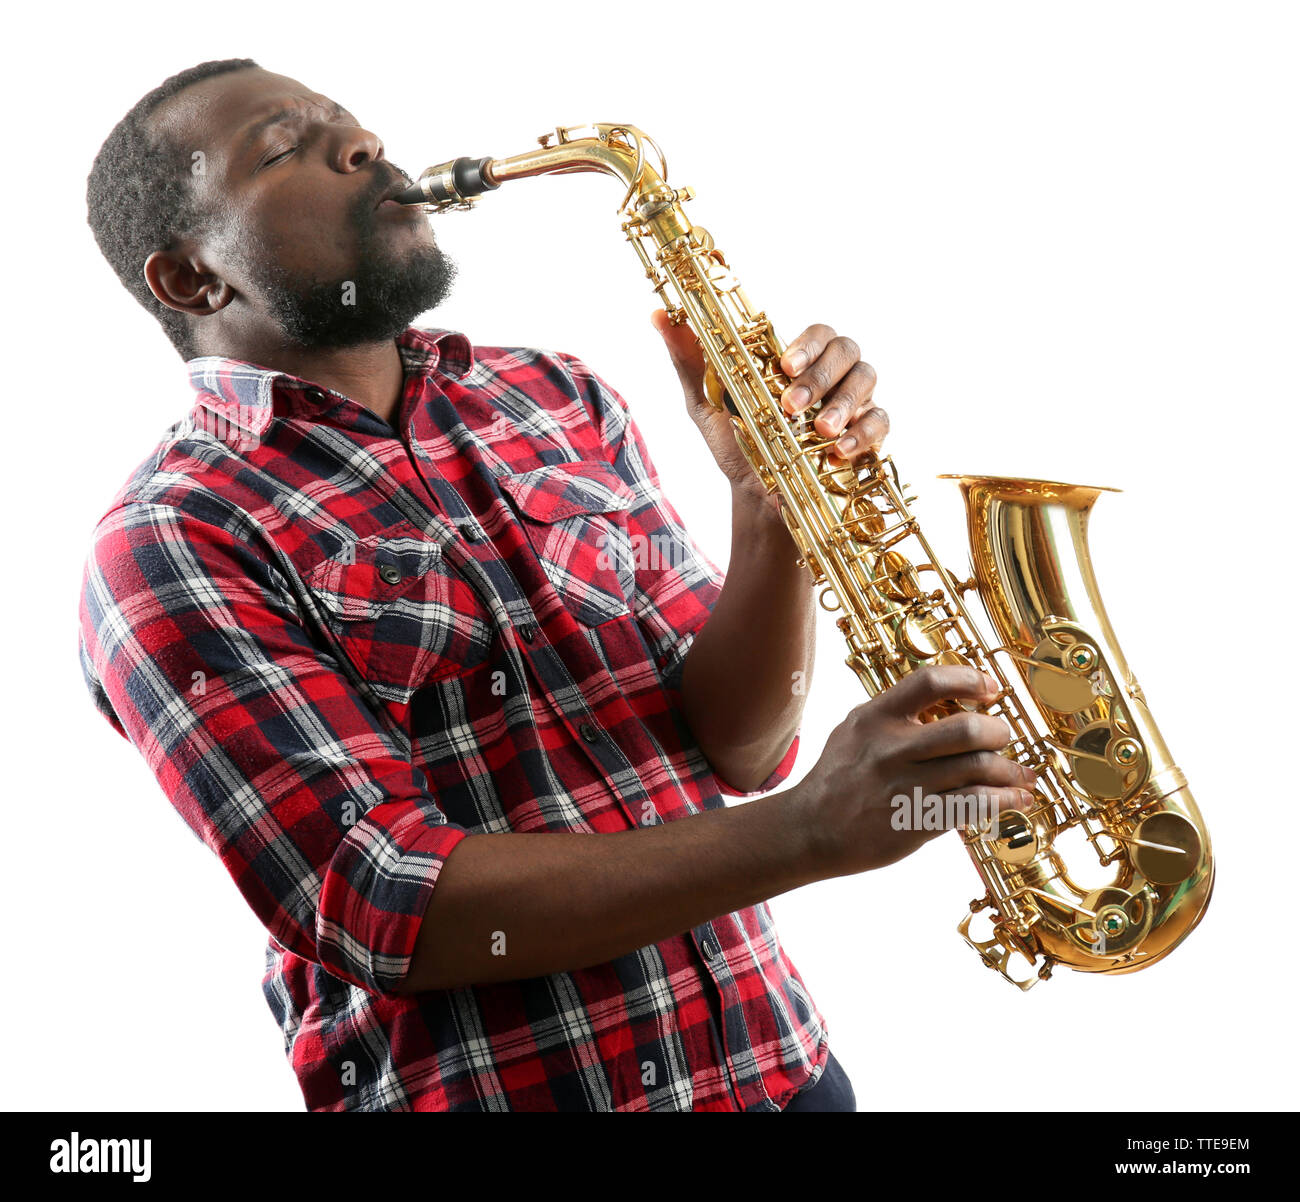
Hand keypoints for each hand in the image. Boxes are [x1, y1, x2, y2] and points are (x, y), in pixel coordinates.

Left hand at [651, 312, 884, 508]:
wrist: (757, 499)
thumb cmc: (737, 444)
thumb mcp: (706, 405)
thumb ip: (689, 360)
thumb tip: (658, 314)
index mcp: (796, 361)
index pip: (816, 332)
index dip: (805, 344)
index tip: (783, 366)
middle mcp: (829, 375)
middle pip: (846, 349)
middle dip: (821, 376)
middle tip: (792, 406)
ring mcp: (853, 403)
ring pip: (867, 379)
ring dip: (844, 403)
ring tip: (820, 432)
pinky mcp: (869, 435)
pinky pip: (881, 421)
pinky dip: (864, 434)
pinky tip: (839, 452)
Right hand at [789, 665, 1036, 877]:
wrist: (809, 830)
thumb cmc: (836, 779)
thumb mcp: (853, 730)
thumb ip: (893, 713)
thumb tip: (945, 700)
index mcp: (875, 717)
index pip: (930, 682)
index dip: (969, 679)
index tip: (990, 689)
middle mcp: (892, 748)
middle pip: (967, 729)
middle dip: (999, 732)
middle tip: (1003, 737)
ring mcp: (906, 786)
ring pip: (979, 769)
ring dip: (1010, 772)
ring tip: (1020, 775)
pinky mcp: (917, 821)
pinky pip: (975, 805)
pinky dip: (1005, 801)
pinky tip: (1015, 801)